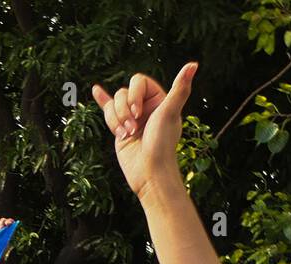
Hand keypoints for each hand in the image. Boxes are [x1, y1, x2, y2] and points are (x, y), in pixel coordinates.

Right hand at [92, 63, 197, 200]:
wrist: (149, 173)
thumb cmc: (162, 144)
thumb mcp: (170, 113)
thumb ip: (180, 89)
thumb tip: (193, 64)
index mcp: (158, 99)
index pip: (138, 81)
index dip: (134, 95)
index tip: (138, 113)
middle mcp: (145, 106)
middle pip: (122, 92)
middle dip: (123, 110)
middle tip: (133, 128)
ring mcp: (131, 117)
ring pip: (112, 105)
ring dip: (116, 120)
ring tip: (126, 135)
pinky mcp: (119, 129)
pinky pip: (107, 110)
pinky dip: (102, 100)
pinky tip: (96, 90)